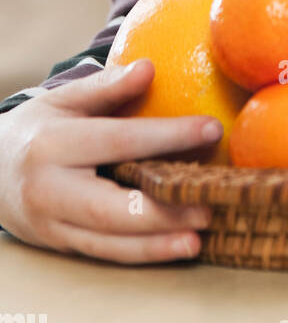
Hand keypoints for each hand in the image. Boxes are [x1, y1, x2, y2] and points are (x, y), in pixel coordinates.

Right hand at [0, 58, 219, 263]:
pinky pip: (105, 254)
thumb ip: (106, 86)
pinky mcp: (59, 246)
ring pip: (108, 241)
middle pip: (111, 205)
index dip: (168, 135)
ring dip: (158, 242)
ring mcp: (51, 224)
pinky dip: (143, 254)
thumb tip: (149, 68)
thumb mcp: (64, 100)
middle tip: (209, 201)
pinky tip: (178, 247)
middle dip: (163, 208)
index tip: (213, 128)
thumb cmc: (39, 128)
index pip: (119, 140)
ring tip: (200, 235)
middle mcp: (50, 189)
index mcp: (53, 145)